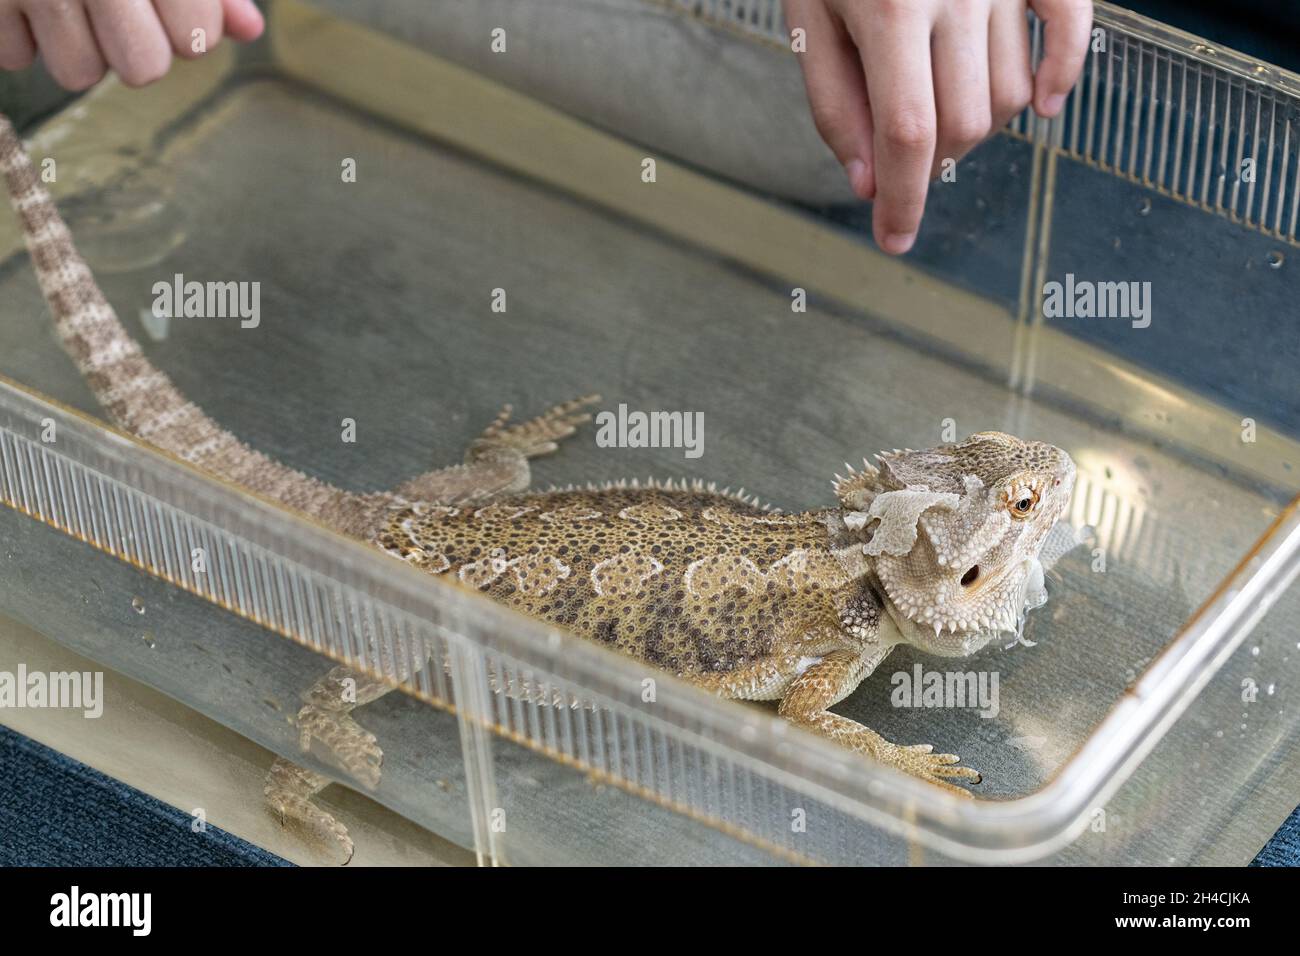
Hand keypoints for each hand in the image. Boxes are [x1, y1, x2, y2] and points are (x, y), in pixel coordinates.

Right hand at [0, 0, 264, 90]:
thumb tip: (248, 30)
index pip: (196, 40)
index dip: (189, 26)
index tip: (169, 0)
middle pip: (142, 70)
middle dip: (137, 46)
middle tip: (119, 8)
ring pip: (78, 73)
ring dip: (78, 46)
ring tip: (70, 0)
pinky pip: (15, 56)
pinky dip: (21, 31)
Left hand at [784, 0, 1091, 253]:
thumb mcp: (809, 15)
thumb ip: (833, 100)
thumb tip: (866, 182)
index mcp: (889, 8)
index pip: (905, 135)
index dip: (903, 199)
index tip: (896, 239)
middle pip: (964, 123)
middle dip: (931, 160)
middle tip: (904, 152)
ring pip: (1013, 93)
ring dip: (978, 121)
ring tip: (943, 100)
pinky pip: (1076, 31)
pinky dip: (1063, 76)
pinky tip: (1048, 102)